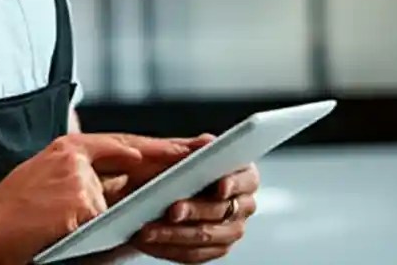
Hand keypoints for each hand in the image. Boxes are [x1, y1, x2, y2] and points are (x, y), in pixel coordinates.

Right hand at [0, 133, 191, 264]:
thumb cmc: (12, 210)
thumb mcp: (48, 177)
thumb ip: (83, 173)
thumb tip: (122, 183)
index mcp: (69, 146)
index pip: (122, 142)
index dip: (155, 145)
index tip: (183, 146)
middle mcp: (75, 156)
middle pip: (132, 157)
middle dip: (165, 156)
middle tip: (195, 153)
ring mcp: (79, 179)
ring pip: (116, 200)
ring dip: (115, 212)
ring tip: (99, 213)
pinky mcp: (79, 204)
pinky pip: (102, 222)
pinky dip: (99, 230)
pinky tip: (86, 230)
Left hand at [132, 135, 260, 262]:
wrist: (148, 193)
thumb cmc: (167, 169)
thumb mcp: (176, 153)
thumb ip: (192, 149)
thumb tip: (205, 143)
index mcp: (242, 174)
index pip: (247, 178)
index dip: (235, 183)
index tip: (219, 187)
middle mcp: (241, 203)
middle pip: (223, 210)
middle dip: (196, 210)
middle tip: (173, 210)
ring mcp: (229, 229)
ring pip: (207, 235)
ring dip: (176, 234)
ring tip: (150, 229)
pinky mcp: (212, 249)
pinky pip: (194, 254)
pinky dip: (169, 247)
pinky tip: (150, 240)